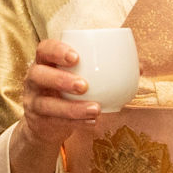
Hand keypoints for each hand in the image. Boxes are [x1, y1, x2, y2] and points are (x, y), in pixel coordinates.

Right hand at [21, 37, 111, 159]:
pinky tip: (93, 123)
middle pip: (39, 74)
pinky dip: (76, 123)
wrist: (47, 121)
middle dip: (60, 79)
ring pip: (47, 104)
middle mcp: (34, 79)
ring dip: (72, 107)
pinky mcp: (38, 121)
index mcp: (45, 61)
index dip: (57, 51)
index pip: (44, 49)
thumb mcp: (80, 76)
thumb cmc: (69, 90)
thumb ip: (104, 69)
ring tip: (95, 109)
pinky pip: (56, 122)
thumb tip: (139, 67)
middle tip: (85, 86)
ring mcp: (33, 101)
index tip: (76, 57)